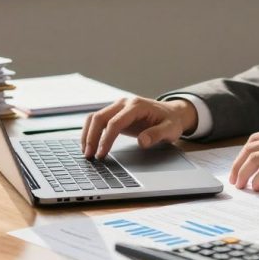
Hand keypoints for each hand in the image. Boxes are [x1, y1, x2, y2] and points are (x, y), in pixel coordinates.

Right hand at [81, 97, 197, 158]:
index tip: (101, 154)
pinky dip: (90, 131)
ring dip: (87, 134)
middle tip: (89, 156)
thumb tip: (142, 142)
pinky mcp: (115, 113)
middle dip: (91, 137)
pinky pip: (97, 120)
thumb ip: (157, 135)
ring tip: (86, 153)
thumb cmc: (171, 121)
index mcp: (136, 106)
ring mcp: (118, 106)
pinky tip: (89, 145)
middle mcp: (124, 103)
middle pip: (99, 117)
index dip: (106, 139)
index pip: (115, 122)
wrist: (172, 113)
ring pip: (95, 117)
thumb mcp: (170, 129)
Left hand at [228, 123, 258, 192]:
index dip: (242, 155)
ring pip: (254, 160)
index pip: (255, 139)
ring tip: (242, 186)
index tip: (238, 168)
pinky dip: (256, 181)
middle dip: (237, 165)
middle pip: (250, 148)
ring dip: (243, 174)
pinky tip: (258, 188)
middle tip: (234, 180)